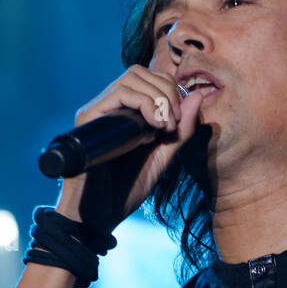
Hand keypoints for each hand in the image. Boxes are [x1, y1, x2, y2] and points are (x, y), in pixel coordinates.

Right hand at [55, 64, 203, 232]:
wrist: (100, 215)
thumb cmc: (127, 190)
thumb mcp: (163, 158)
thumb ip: (181, 131)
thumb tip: (197, 97)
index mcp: (125, 113)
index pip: (150, 78)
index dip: (171, 90)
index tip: (179, 122)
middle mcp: (109, 107)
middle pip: (141, 71)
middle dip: (167, 92)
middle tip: (174, 124)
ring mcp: (98, 111)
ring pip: (131, 77)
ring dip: (158, 97)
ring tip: (165, 127)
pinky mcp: (89, 118)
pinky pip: (119, 93)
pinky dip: (144, 103)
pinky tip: (154, 126)